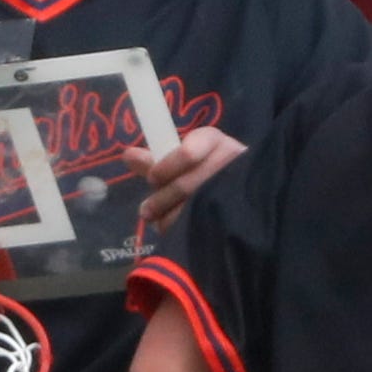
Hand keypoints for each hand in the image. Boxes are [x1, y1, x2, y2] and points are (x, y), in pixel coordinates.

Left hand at [127, 125, 244, 235]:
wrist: (243, 196)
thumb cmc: (204, 171)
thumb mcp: (180, 162)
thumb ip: (154, 162)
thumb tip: (127, 155)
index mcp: (211, 140)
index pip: (188, 153)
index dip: (166, 168)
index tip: (152, 179)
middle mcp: (230, 159)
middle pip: (188, 184)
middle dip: (162, 199)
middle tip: (147, 210)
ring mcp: (237, 185)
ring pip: (195, 205)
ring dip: (170, 217)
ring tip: (157, 223)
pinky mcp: (242, 209)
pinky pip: (207, 220)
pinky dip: (186, 227)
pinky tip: (176, 230)